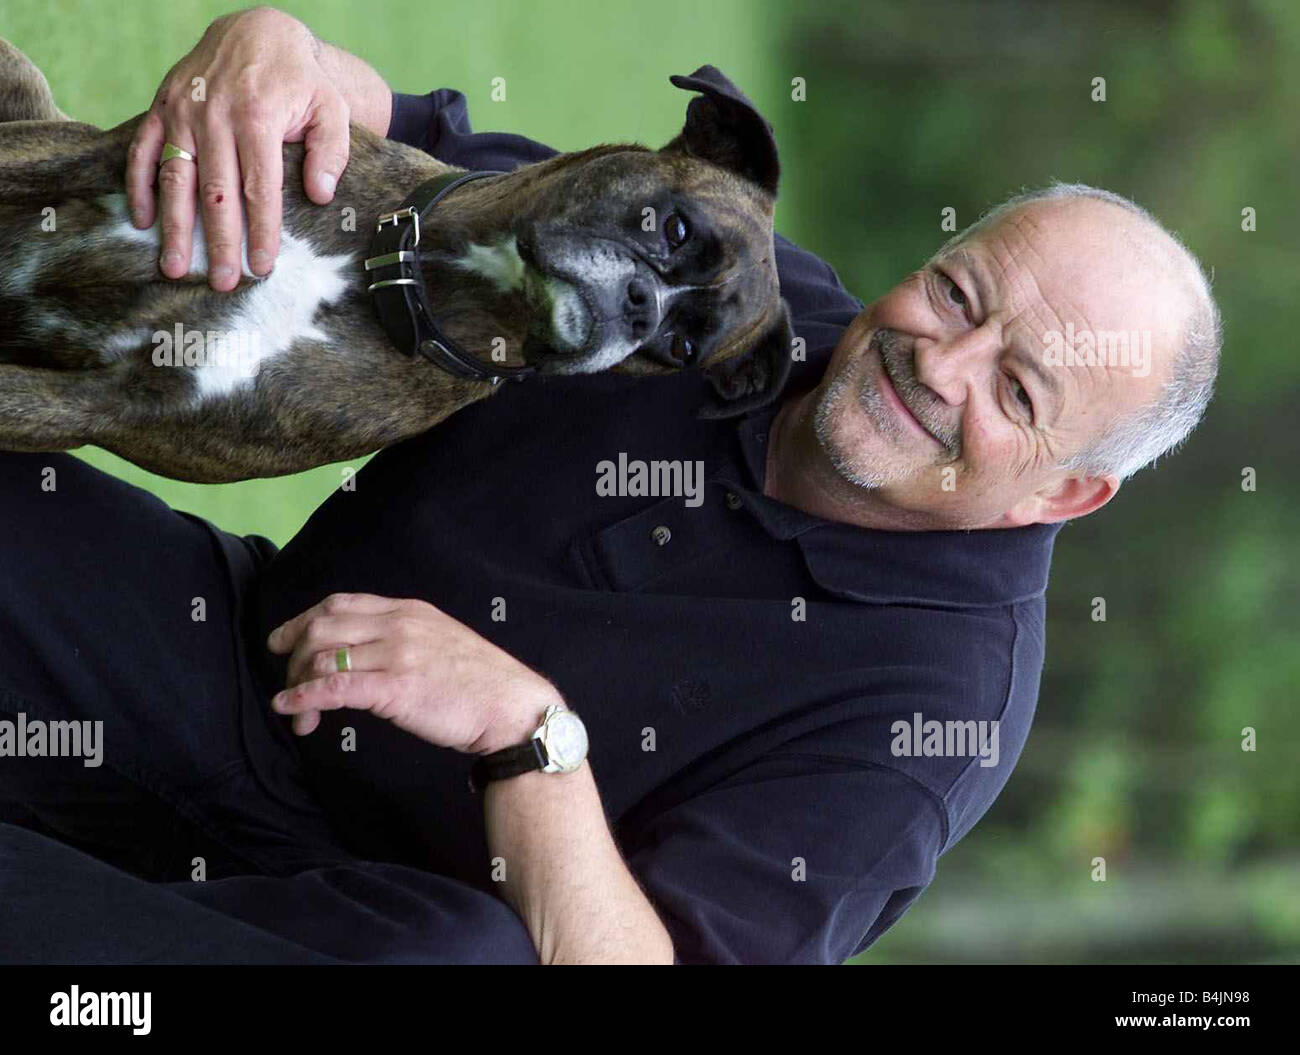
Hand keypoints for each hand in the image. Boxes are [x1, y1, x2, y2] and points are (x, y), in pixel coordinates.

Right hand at [126, 7, 350, 289]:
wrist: (257, 31)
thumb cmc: (299, 79)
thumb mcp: (330, 107)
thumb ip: (330, 151)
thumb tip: (319, 194)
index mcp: (259, 118)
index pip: (260, 188)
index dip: (261, 231)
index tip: (262, 267)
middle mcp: (215, 116)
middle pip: (216, 192)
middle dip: (218, 242)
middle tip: (220, 283)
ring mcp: (183, 111)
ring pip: (176, 178)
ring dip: (174, 226)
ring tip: (174, 267)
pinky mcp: (162, 106)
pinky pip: (144, 150)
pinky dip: (140, 186)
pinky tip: (143, 221)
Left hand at [266, 593, 562, 753]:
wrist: (512, 707)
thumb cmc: (481, 683)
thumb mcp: (440, 640)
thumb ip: (404, 638)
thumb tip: (366, 653)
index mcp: (409, 611)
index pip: (340, 604)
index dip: (302, 621)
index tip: (281, 640)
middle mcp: (399, 626)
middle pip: (322, 627)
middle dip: (294, 656)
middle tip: (288, 682)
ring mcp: (398, 655)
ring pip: (324, 658)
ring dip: (299, 686)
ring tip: (298, 714)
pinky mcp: (397, 689)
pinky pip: (336, 688)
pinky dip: (304, 697)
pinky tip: (291, 708)